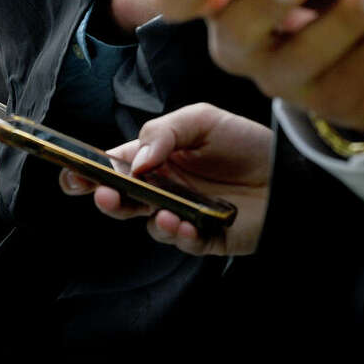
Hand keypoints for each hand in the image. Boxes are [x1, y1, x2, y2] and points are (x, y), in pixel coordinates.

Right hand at [58, 103, 271, 256]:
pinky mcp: (203, 238)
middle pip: (122, 198)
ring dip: (146, 217)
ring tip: (159, 211)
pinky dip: (178, 235)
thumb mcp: (202, 120)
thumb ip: (163, 133)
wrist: (290, 169)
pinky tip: (184, 224)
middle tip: (103, 194)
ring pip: (147, 222)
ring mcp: (181, 214)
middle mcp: (163, 187)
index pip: (114, 164)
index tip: (72, 172)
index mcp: (155, 157)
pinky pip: (181, 242)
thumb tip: (135, 160)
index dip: (89, 169)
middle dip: (105, 197)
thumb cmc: (245, 141)